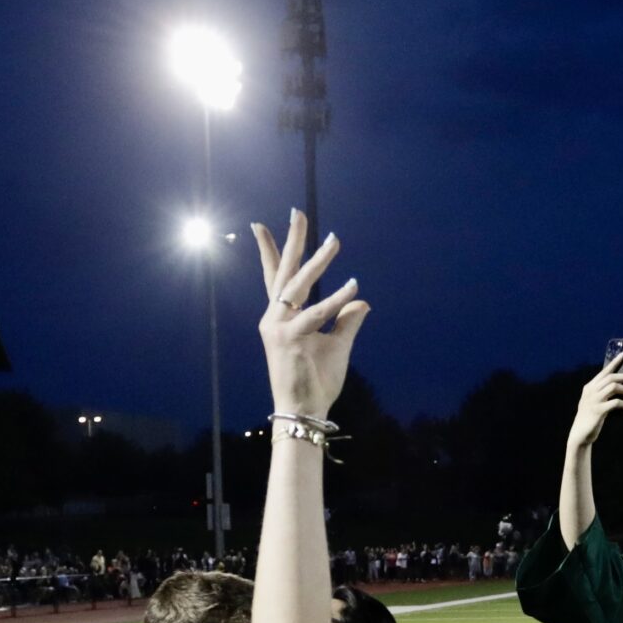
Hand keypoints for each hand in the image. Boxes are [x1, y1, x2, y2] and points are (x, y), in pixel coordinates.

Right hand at [251, 210, 368, 417]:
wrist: (303, 410)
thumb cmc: (316, 380)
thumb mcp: (337, 346)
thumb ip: (347, 321)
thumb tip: (362, 302)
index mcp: (281, 317)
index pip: (274, 277)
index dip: (270, 251)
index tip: (260, 224)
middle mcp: (275, 318)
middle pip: (283, 272)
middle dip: (291, 241)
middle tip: (297, 212)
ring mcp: (280, 328)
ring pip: (299, 287)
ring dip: (318, 262)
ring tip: (334, 240)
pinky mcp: (290, 341)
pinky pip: (317, 315)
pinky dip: (335, 300)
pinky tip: (353, 286)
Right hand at [568, 360, 622, 452]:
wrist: (580, 434)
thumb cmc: (589, 418)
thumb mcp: (593, 402)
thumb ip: (601, 393)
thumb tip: (618, 386)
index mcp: (589, 387)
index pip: (603, 371)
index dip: (614, 362)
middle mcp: (591, 391)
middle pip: (611, 377)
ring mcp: (594, 400)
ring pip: (614, 387)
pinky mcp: (598, 410)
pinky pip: (616, 402)